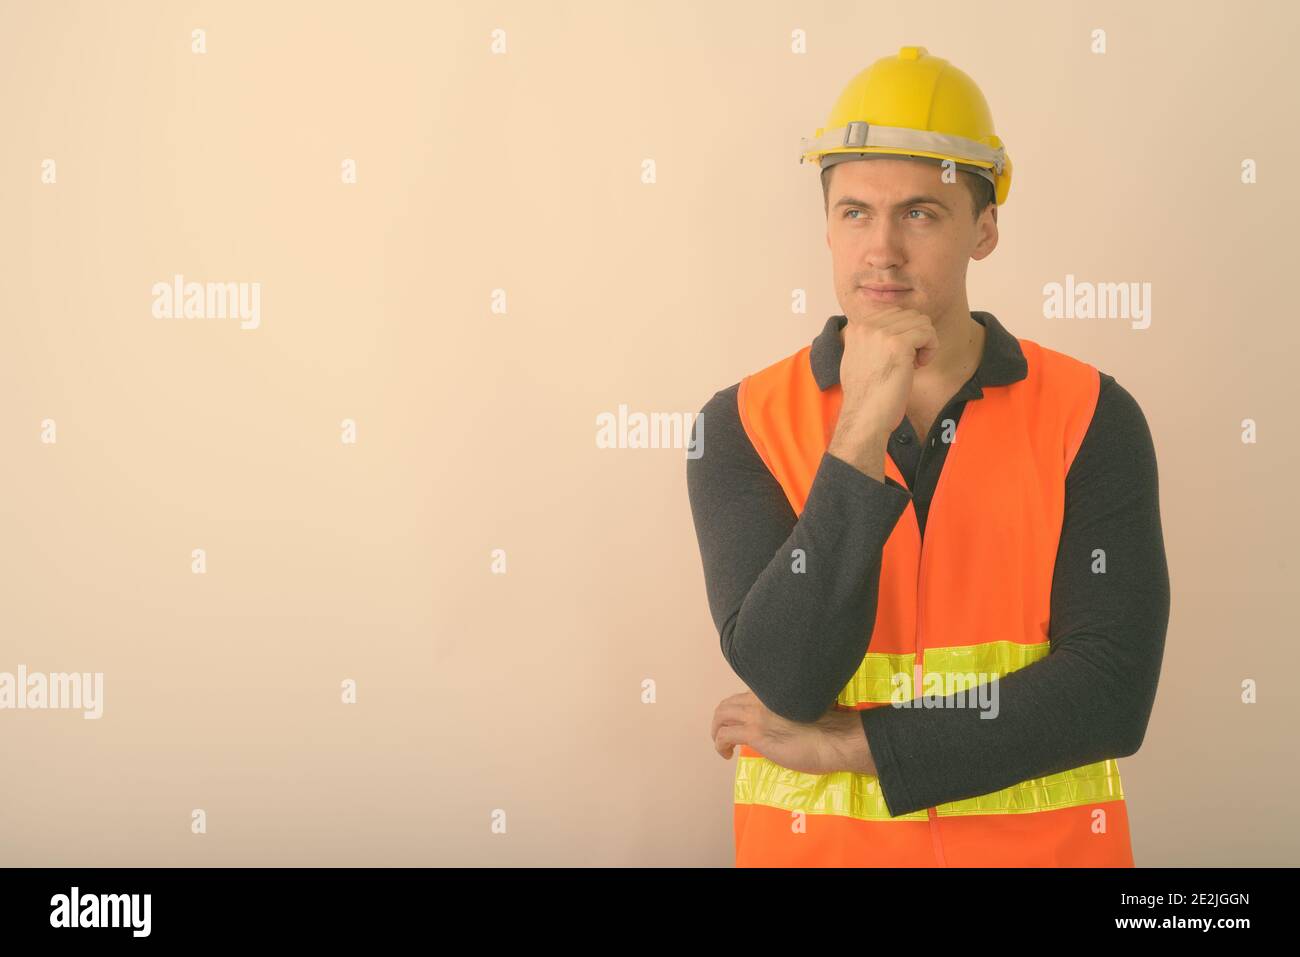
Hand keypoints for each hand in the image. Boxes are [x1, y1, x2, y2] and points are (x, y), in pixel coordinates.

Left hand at [710, 691, 874, 775]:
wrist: (836, 739)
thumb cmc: (828, 727)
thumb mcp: (801, 709)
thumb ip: (782, 710)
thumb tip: (774, 722)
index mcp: (772, 690)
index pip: (744, 695)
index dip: (738, 709)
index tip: (743, 723)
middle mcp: (760, 698)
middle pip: (727, 704)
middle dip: (721, 720)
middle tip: (726, 735)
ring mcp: (756, 714)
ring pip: (721, 717)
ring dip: (717, 731)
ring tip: (723, 745)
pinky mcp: (754, 733)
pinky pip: (724, 735)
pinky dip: (719, 744)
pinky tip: (726, 754)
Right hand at [837, 306, 938, 438]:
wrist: (864, 416)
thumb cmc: (866, 395)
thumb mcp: (858, 358)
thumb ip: (870, 339)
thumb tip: (893, 326)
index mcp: (856, 327)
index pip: (895, 314)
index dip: (904, 333)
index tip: (899, 356)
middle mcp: (866, 326)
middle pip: (910, 315)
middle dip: (916, 336)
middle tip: (909, 361)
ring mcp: (881, 334)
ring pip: (922, 322)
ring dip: (925, 343)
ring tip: (914, 364)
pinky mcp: (898, 345)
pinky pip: (928, 333)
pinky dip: (931, 349)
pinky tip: (919, 366)